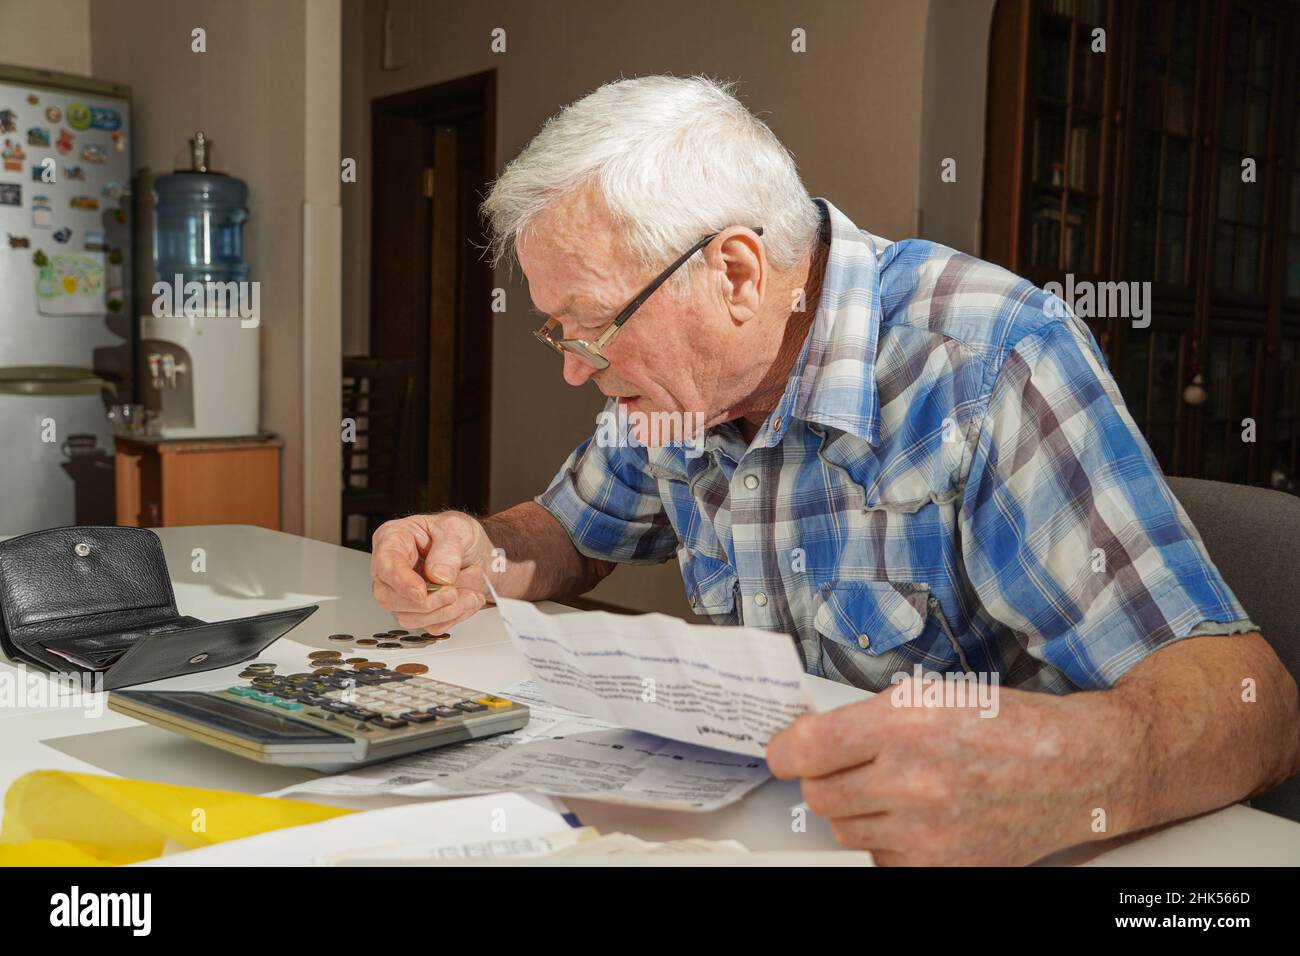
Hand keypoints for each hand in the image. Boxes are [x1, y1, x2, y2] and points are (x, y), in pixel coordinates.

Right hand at [370, 512, 494, 632]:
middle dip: (426, 602)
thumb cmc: (458, 534)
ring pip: (409, 617)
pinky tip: (467, 600)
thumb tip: (439, 575)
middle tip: (453, 592)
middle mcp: (393, 569)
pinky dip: (454, 616)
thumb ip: (448, 550)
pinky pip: (430, 625)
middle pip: (389, 598)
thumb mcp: (457, 529)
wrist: (477, 552)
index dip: (401, 582)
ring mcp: (403, 593)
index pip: (385, 565)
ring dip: (445, 611)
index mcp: (394, 540)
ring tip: (470, 593)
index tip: (421, 592)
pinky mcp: (418, 611)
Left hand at [765, 677, 1116, 864]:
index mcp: (906, 724)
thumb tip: (807, 740)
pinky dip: (885, 841)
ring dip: (855, 811)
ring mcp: (929, 832)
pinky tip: (913, 818)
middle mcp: (914, 781)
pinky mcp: (943, 868)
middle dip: (824, 778)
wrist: (1075, 770)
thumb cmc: (1006, 725)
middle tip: (848, 766)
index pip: (806, 748)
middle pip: (818, 795)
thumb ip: (865, 718)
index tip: (784, 751)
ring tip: (893, 790)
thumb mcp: (930, 695)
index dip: (784, 750)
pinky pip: (878, 858)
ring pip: (844, 830)